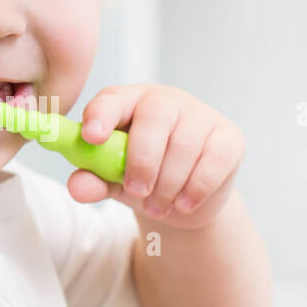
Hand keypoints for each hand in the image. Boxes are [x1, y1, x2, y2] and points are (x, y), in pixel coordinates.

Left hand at [67, 83, 244, 228]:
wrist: (183, 200)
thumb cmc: (141, 177)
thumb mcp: (112, 180)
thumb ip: (93, 180)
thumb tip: (77, 186)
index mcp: (129, 102)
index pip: (112, 99)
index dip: (101, 115)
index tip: (91, 137)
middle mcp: (166, 100)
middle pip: (154, 118)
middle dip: (142, 161)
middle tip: (136, 191)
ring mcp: (201, 115)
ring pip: (184, 146)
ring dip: (167, 185)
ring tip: (156, 207)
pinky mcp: (229, 138)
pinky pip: (214, 161)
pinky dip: (195, 189)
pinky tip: (184, 204)